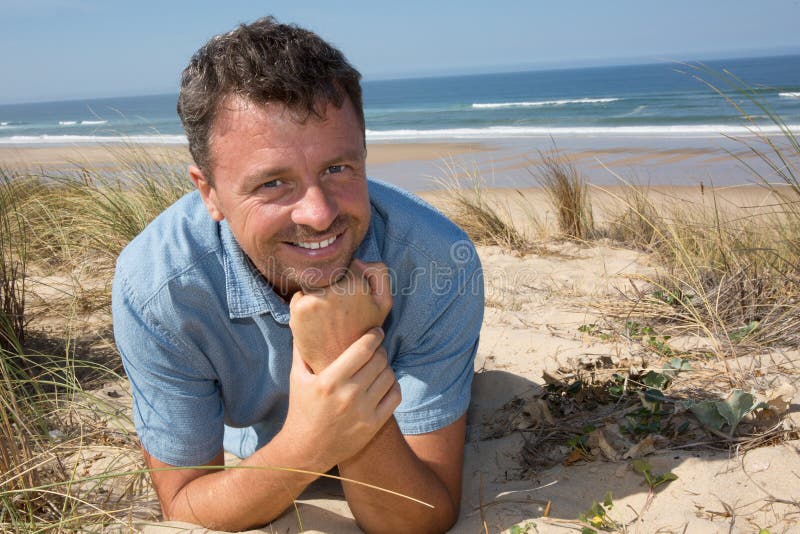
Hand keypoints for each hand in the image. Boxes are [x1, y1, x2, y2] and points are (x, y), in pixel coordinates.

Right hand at [283, 327, 401, 468]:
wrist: (306, 450)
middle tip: (377, 349)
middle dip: (380, 350)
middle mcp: (349, 394)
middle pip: (379, 360)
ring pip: (389, 376)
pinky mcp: (373, 424)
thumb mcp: (297, 378)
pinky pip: (394, 396)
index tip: (376, 331)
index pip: (363, 349)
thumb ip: (301, 351)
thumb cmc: (301, 410)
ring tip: (379, 367)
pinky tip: (384, 384)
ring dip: (386, 368)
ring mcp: (363, 411)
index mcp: (330, 380)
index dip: (374, 336)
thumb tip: (303, 326)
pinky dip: (393, 386)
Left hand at [289, 259, 391, 372]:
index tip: (351, 296)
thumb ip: (378, 271)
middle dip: (333, 284)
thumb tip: (357, 259)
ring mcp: (313, 298)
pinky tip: (316, 320)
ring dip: (318, 292)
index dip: (350, 278)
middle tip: (339, 309)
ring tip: (328, 315)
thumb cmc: (364, 331)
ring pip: (313, 281)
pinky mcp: (297, 309)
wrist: (340, 362)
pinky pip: (300, 295)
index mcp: (355, 283)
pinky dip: (306, 304)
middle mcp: (333, 288)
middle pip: (329, 271)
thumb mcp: (384, 301)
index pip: (347, 262)